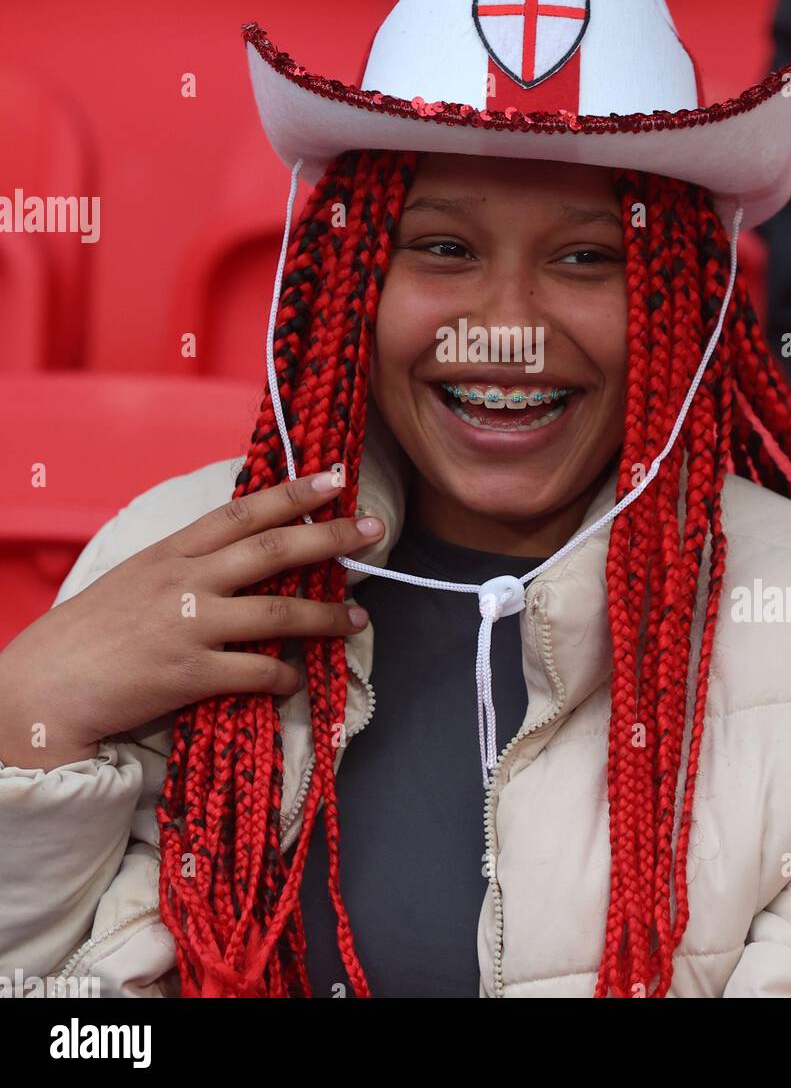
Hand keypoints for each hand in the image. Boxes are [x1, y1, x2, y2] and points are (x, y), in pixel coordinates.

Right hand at [0, 473, 384, 771]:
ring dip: (325, 616)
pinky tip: (298, 676)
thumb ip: (187, 563)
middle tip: (373, 529)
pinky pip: (256, 673)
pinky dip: (284, 675)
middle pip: (271, 551)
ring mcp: (188, 627)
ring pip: (277, 615)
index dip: (292, 494)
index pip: (242, 512)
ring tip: (358, 616)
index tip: (333, 478)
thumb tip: (243, 553)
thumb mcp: (136, 577)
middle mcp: (185, 582)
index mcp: (172, 552)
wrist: (44, 686)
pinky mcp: (188, 675)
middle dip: (329, 538)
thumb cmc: (91, 632)